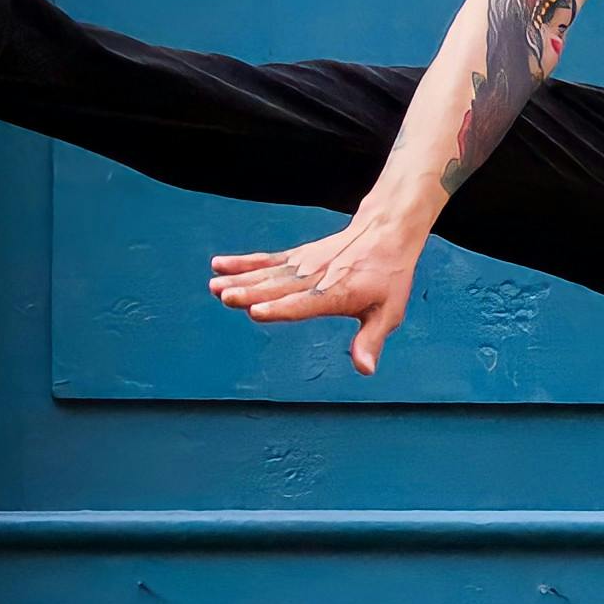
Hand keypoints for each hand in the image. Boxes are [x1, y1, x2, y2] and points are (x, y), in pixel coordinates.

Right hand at [209, 221, 423, 373]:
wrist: (386, 234)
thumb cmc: (388, 278)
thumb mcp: (389, 311)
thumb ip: (371, 340)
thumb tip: (365, 370)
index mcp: (337, 293)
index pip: (304, 302)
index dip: (281, 308)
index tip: (256, 311)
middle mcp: (315, 277)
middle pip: (278, 287)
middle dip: (251, 293)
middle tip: (225, 297)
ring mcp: (303, 265)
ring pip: (267, 274)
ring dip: (239, 280)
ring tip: (214, 286)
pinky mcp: (297, 257)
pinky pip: (266, 260)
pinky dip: (243, 263)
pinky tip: (219, 265)